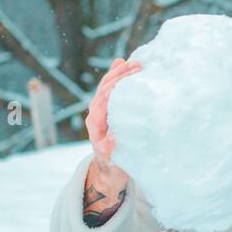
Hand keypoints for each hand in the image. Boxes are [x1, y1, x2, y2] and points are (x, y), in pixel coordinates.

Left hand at [85, 56, 140, 173]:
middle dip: (119, 75)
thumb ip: (113, 148)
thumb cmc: (115, 165)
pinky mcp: (104, 107)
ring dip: (118, 72)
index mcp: (95, 125)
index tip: (130, 78)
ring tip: (133, 62)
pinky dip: (117, 76)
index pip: (103, 100)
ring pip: (105, 85)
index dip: (115, 88)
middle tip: (137, 66)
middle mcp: (94, 115)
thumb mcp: (115, 159)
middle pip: (103, 89)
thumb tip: (114, 139)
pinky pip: (109, 88)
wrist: (108, 169)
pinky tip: (124, 63)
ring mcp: (98, 110)